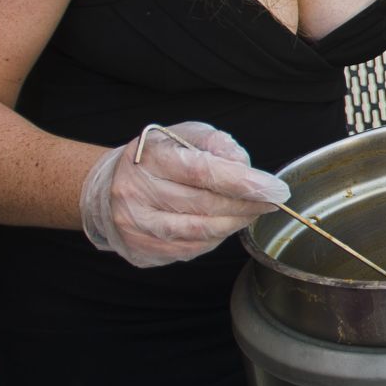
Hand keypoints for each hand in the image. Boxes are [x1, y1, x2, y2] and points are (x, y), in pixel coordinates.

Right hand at [79, 122, 289, 267]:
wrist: (110, 187)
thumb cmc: (158, 159)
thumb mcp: (185, 136)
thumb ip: (217, 144)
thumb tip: (245, 167)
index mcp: (149, 158)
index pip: (203, 172)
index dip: (244, 182)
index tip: (275, 188)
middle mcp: (136, 192)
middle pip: (206, 204)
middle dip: (247, 205)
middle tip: (270, 202)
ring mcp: (135, 225)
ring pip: (200, 232)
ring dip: (234, 224)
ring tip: (250, 213)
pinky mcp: (140, 249)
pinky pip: (191, 249)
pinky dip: (215, 238)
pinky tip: (223, 224)